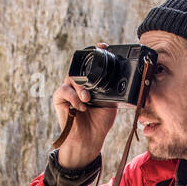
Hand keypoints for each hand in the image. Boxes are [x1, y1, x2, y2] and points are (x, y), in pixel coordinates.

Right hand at [52, 42, 117, 169]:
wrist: (90, 140)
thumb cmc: (100, 123)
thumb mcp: (112, 102)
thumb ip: (114, 89)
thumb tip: (127, 77)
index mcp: (90, 83)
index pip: (90, 64)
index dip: (95, 52)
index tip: (103, 46)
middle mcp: (78, 84)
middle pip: (79, 67)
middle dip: (86, 63)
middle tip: (94, 62)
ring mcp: (68, 90)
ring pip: (71, 77)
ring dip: (80, 87)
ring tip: (88, 99)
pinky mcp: (59, 99)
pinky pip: (63, 91)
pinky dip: (73, 98)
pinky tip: (81, 107)